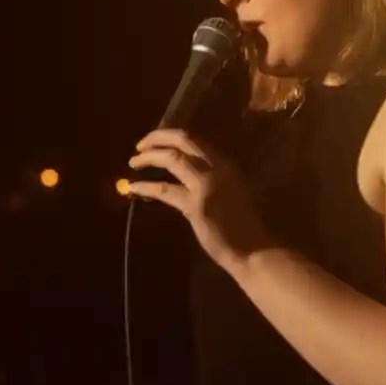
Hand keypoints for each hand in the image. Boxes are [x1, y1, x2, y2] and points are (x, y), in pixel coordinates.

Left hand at [129, 129, 274, 275]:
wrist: (252, 249)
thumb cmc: (241, 224)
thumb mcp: (229, 191)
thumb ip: (209, 179)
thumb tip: (182, 174)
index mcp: (225, 164)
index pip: (194, 139)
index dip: (170, 135)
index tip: (155, 140)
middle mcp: (217, 169)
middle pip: (182, 141)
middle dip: (157, 138)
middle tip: (139, 145)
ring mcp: (206, 185)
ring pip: (172, 159)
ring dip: (148, 158)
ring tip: (133, 162)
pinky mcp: (195, 205)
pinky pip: (164, 190)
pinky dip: (146, 186)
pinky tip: (133, 187)